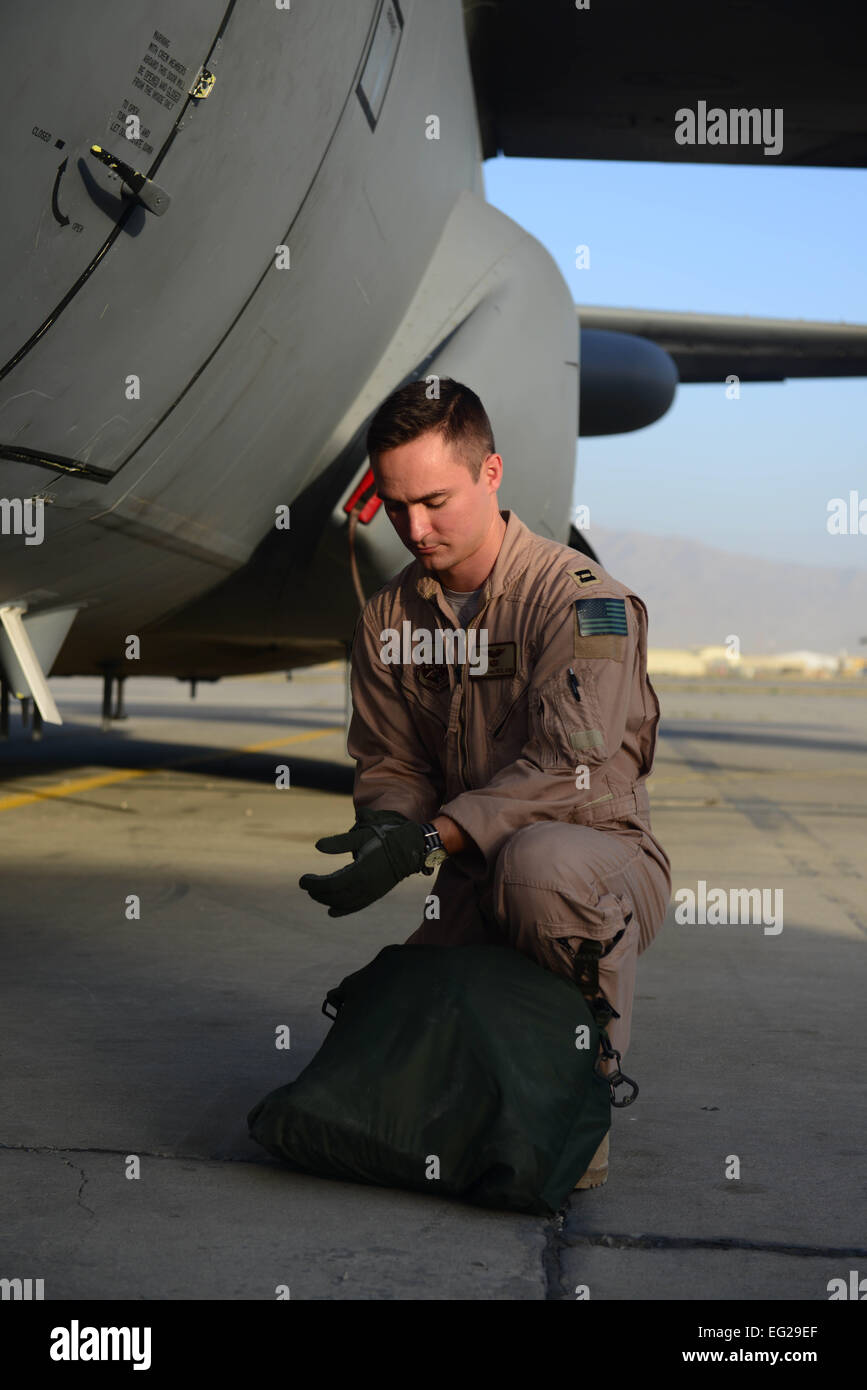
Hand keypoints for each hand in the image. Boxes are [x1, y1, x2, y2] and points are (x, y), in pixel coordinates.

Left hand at [298, 808, 427, 916]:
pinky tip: (331, 911)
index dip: (314, 884)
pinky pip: (356, 906)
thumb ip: (340, 842)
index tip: (302, 880)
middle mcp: (365, 886)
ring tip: (315, 893)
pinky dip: (342, 910)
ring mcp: (371, 893)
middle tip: (306, 884)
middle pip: (334, 896)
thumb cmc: (386, 837)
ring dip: (327, 900)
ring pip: (344, 903)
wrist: (411, 847)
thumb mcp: (362, 835)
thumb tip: (317, 846)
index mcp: (360, 872)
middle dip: (317, 892)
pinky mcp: (375, 894)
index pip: (330, 885)